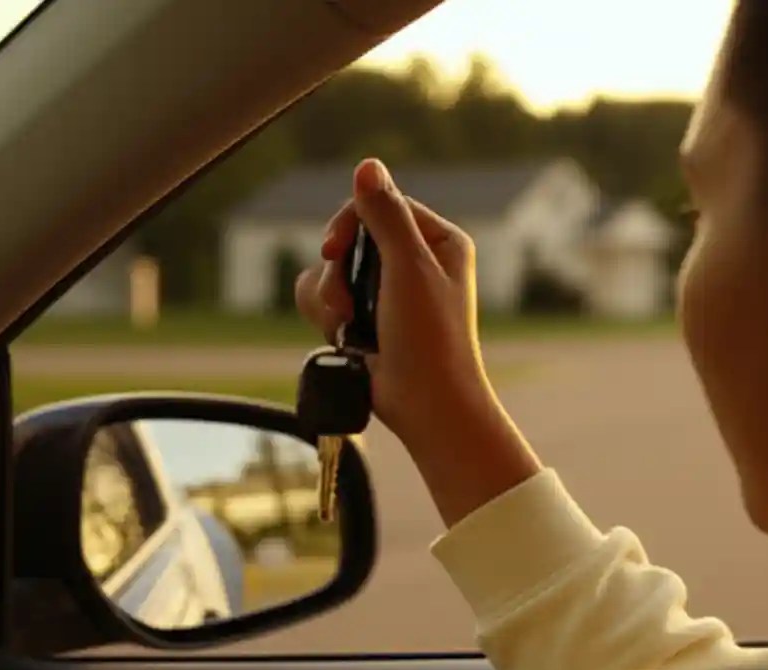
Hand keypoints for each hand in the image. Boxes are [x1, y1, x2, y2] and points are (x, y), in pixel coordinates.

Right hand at [296, 159, 541, 525]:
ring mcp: (390, 293)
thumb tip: (368, 164)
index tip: (332, 250)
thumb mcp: (409, 269)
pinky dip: (328, 319)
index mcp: (440, 241)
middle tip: (342, 301)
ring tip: (344, 327)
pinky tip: (344, 341)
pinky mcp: (368, 319)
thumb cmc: (429, 340)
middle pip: (351, 237)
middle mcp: (417, 262)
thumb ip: (386, 216)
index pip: (381, 204)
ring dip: (328, 299)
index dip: (349, 223)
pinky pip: (327, 301)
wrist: (425, 406)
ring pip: (332, 271)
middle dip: (336, 270)